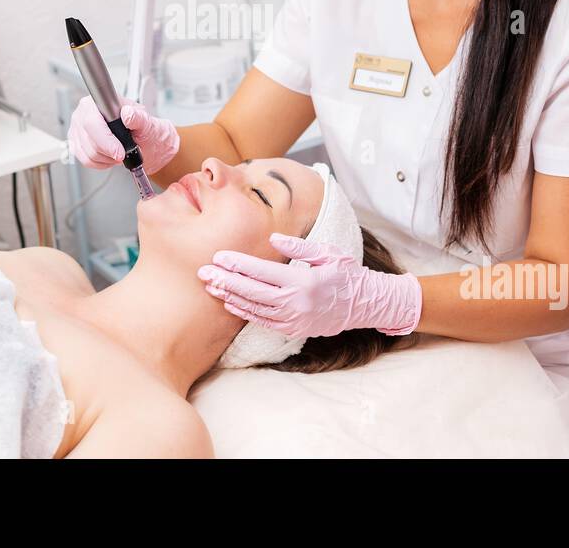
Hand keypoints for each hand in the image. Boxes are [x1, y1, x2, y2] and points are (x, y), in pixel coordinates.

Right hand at [66, 95, 180, 173]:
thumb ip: (138, 117)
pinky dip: (100, 163)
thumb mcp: (145, 122)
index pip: (92, 122)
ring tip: (118, 154)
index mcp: (97, 103)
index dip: (105, 140)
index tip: (119, 152)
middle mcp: (82, 113)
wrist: (140, 139)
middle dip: (108, 153)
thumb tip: (127, 114)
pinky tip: (109, 157)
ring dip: (106, 159)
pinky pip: (84, 160)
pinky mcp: (75, 143)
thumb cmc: (141, 128)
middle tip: (122, 154)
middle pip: (88, 141)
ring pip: (87, 153)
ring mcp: (76, 128)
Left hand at [196, 234, 422, 338]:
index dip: (238, 264)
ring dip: (229, 296)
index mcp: (303, 282)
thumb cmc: (347, 274)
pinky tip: (230, 302)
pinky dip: (244, 312)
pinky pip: (262, 321)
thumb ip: (299, 247)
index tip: (219, 256)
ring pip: (253, 308)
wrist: (365, 305)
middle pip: (251, 291)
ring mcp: (293, 319)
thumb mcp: (328, 253)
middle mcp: (296, 303)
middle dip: (225, 280)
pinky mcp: (293, 329)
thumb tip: (274, 239)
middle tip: (202, 272)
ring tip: (210, 286)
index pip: (261, 272)